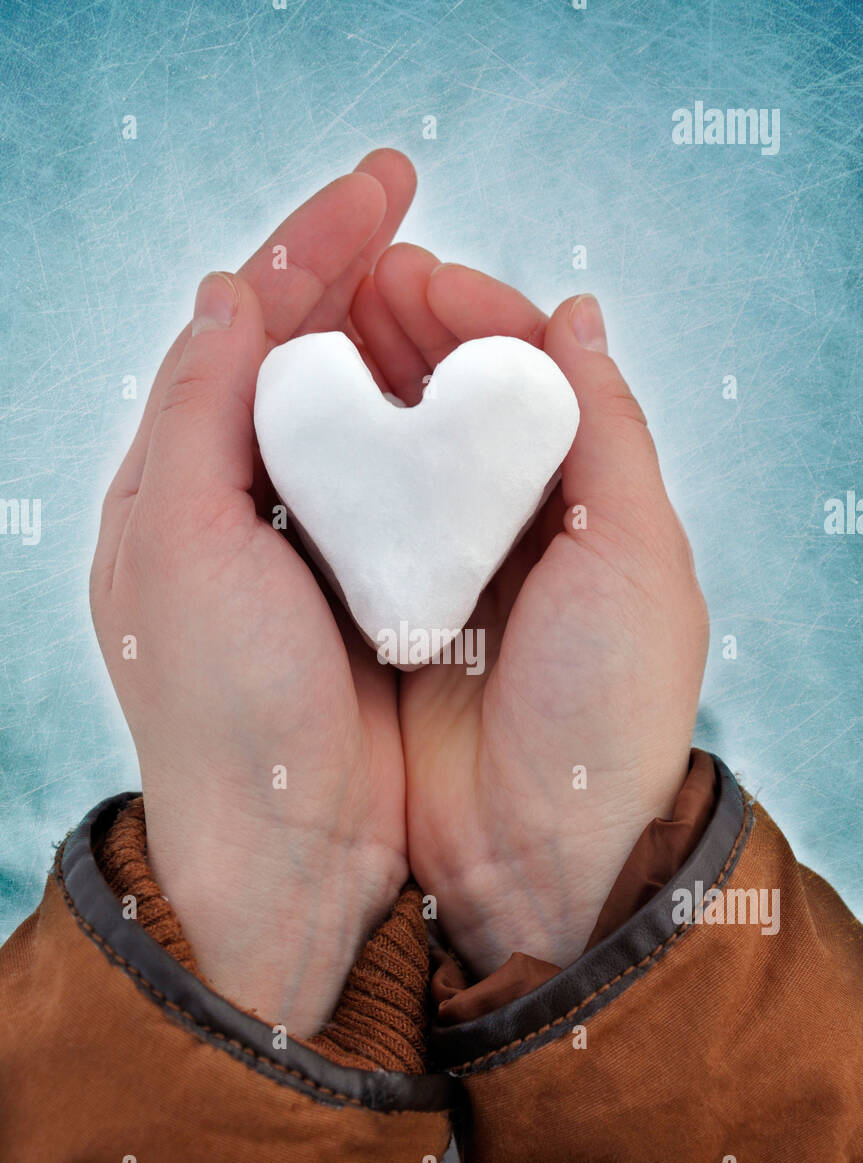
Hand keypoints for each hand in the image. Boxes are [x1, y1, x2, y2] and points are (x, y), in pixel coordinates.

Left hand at [91, 152, 416, 1033]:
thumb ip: (197, 410)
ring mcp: (301, 547)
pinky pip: (397, 478)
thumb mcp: (178, 548)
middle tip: (418, 212)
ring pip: (349, 407)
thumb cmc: (223, 712)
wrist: (290, 850)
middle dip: (351, 272)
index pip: (240, 328)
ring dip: (395, 339)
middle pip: (293, 352)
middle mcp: (232, 503)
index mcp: (176, 481)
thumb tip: (230, 290)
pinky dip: (428, 423)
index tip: (385, 182)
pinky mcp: (363, 590)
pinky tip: (464, 395)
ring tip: (450, 286)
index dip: (307, 246)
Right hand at [352, 247, 708, 975]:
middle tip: (360, 281)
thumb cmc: (603, 712)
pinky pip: (356, 519)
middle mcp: (512, 531)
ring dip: (368, 382)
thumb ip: (609, 432)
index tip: (418, 271)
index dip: (475, 316)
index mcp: (583, 508)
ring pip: (401, 448)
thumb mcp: (636, 563)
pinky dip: (335, 463)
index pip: (529, 380)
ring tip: (327, 326)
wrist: (531, 852)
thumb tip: (577, 314)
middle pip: (456, 403)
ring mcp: (443, 572)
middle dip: (411, 330)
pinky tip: (304, 422)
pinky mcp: (383, 612)